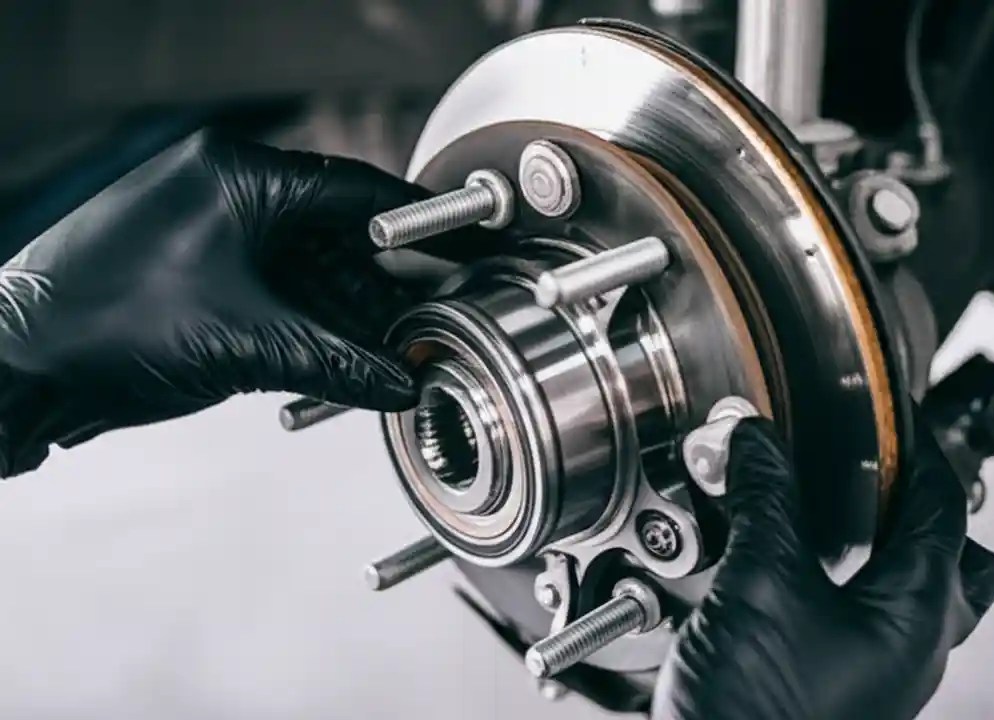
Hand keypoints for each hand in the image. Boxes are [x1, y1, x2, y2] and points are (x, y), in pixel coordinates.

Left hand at [0, 131, 432, 475]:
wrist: (16, 369)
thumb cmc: (103, 328)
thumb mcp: (247, 344)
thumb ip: (340, 363)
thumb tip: (401, 381)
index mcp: (237, 176)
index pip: (358, 191)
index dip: (419, 226)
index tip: (462, 249)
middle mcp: (224, 191)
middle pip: (337, 234)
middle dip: (385, 285)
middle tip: (430, 318)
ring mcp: (206, 229)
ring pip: (306, 266)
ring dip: (348, 312)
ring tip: (390, 352)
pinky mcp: (194, 269)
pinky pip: (273, 287)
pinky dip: (309, 321)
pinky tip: (341, 358)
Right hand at [653, 419, 993, 719]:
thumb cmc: (755, 711)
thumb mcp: (759, 583)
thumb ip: (764, 500)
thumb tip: (756, 440)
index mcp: (918, 615)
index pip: (945, 506)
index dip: (921, 448)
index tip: (893, 412)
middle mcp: (914, 649)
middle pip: (956, 560)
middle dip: (921, 508)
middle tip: (876, 472)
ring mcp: (881, 675)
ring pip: (910, 593)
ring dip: (881, 546)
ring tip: (830, 512)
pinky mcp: (842, 689)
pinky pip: (868, 621)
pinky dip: (845, 582)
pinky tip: (790, 570)